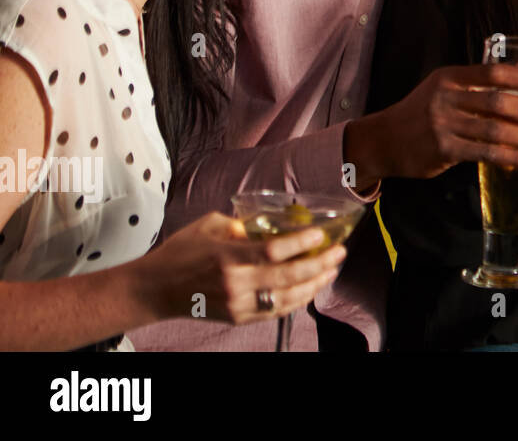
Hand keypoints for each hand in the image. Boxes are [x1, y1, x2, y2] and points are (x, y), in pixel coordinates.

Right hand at [139, 212, 346, 324]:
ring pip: (287, 298)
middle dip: (320, 264)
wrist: (154, 290)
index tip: (322, 234)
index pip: (274, 251)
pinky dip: (296, 300)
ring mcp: (237, 305)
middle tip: (339, 252)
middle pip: (288, 276)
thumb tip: (270, 224)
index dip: (302, 242)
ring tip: (331, 270)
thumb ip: (241, 225)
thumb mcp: (209, 226)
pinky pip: (275, 311)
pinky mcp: (237, 318)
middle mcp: (235, 284)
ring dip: (314, 284)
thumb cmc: (179, 253)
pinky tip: (310, 288)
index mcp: (228, 257)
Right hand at [350, 63, 517, 184]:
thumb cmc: (422, 113)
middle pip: (497, 102)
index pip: (491, 73)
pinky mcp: (444, 150)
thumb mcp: (441, 89)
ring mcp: (443, 125)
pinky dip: (511, 156)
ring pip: (495, 130)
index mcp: (449, 77)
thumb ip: (472, 89)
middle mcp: (445, 98)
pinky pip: (485, 153)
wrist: (384, 140)